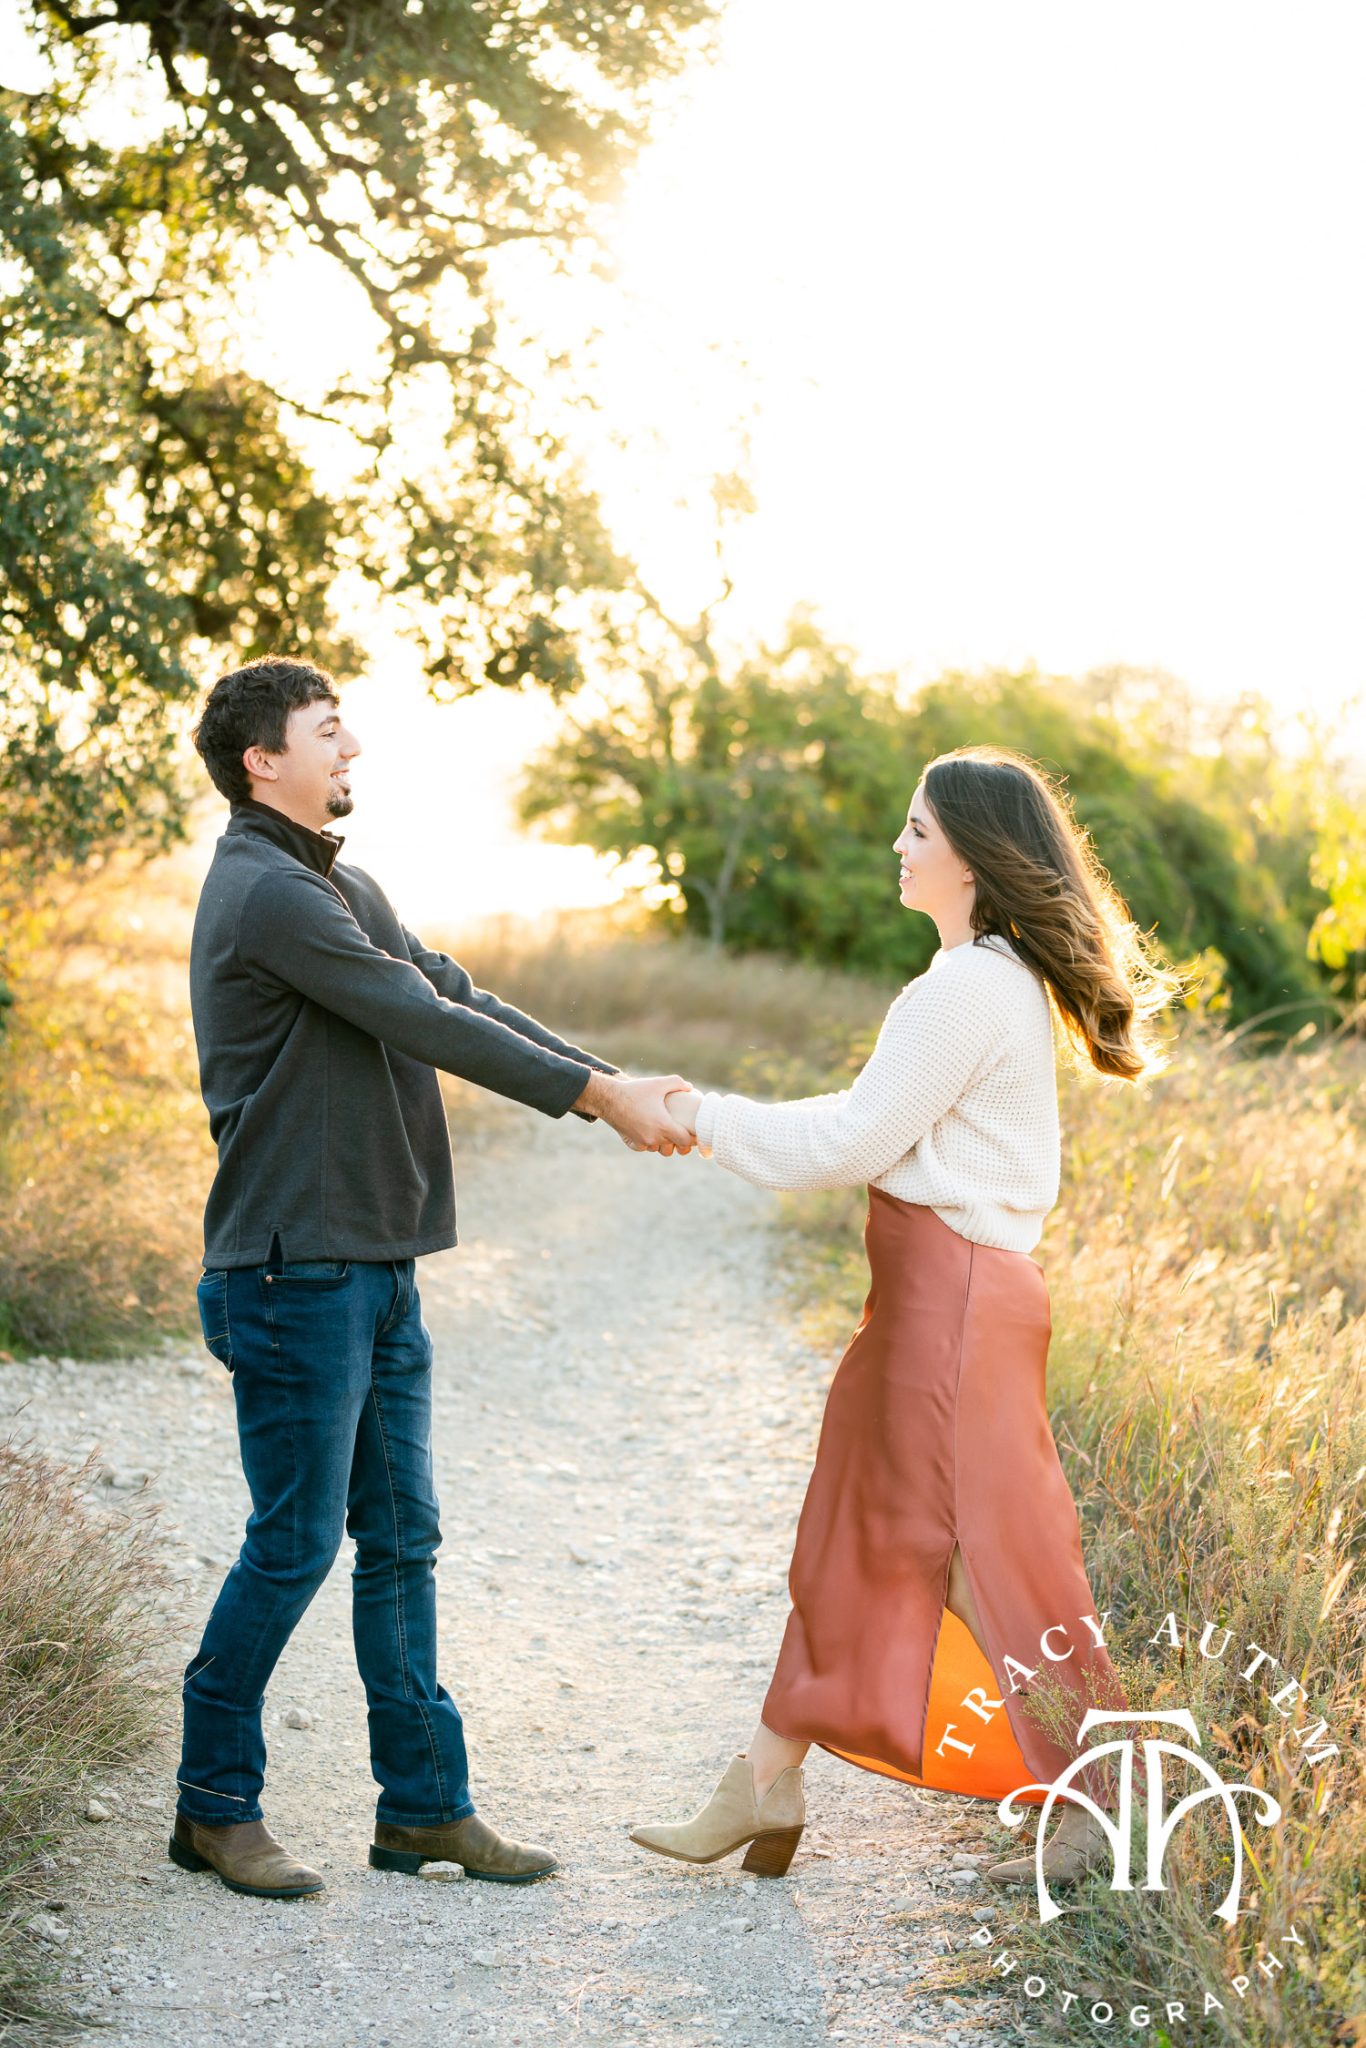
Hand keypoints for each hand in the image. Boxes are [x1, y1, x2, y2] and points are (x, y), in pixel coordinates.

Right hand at [573, 1072, 695, 1154]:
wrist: (608, 1099)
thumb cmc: (635, 1091)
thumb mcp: (658, 1083)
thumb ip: (678, 1083)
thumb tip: (690, 1087)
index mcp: (663, 1126)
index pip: (686, 1141)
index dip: (693, 1139)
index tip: (695, 1133)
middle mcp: (653, 1138)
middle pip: (673, 1148)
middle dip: (679, 1143)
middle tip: (682, 1134)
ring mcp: (642, 1142)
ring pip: (658, 1149)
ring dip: (664, 1143)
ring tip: (667, 1133)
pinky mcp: (632, 1143)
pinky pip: (645, 1147)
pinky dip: (649, 1142)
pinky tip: (650, 1133)